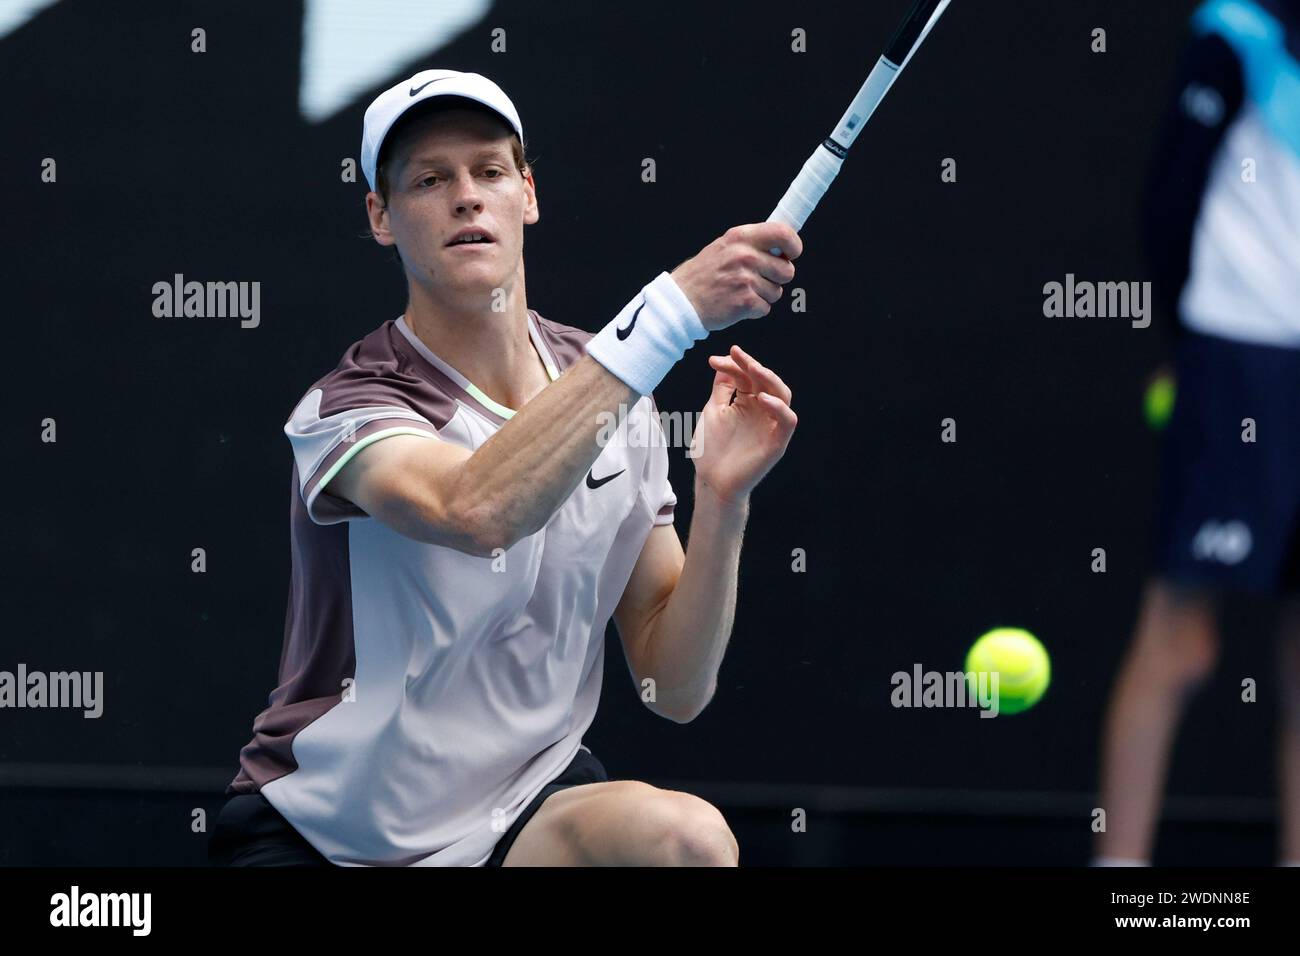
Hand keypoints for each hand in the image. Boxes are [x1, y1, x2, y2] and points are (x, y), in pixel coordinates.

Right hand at [670, 224, 801, 331]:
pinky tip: (736, 304)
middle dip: (776, 279)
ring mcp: (746, 279)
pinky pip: (766, 308)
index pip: (783, 233)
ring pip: (777, 292)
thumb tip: (781, 247)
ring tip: (740, 292)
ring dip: (763, 296)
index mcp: (740, 237)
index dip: (794, 245)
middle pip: (787, 270)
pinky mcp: (745, 301)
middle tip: (755, 280)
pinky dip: (754, 310)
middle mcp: (745, 255)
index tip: (792, 254)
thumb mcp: (723, 247)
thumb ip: (750, 244)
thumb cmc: (702, 276)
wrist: (681, 302)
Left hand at [689, 345, 797, 505]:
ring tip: (752, 368)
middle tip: (736, 354)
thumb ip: (722, 388)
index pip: (747, 376)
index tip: (713, 359)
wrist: (712, 481)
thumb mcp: (713, 411)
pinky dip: (779, 407)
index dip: (734, 364)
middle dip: (752, 365)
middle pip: (766, 380)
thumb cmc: (712, 450)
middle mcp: (762, 411)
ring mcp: (771, 425)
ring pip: (783, 395)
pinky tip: (762, 398)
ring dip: (769, 378)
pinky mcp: (777, 442)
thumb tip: (724, 360)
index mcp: (747, 402)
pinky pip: (787, 421)